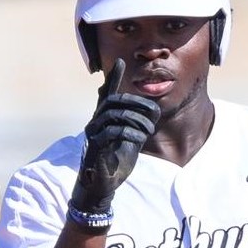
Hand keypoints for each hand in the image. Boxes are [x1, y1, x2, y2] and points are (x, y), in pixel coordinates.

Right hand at [70, 58, 160, 221]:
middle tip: (154, 111)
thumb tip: (152, 110)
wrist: (102, 185)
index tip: (121, 62)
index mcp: (104, 118)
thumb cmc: (115, 162)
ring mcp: (93, 133)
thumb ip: (137, 124)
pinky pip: (110, 132)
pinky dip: (128, 132)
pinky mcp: (94, 147)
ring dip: (135, 118)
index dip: (114, 78)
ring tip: (149, 129)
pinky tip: (140, 137)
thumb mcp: (130, 140)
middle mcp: (96, 122)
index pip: (107, 94)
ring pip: (112, 114)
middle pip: (114, 101)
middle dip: (136, 102)